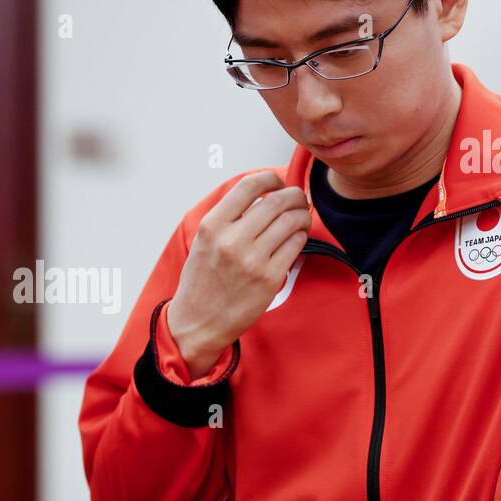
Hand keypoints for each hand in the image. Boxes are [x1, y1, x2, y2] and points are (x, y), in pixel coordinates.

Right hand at [167, 170, 310, 377]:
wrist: (198, 322)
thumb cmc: (201, 281)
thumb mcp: (203, 242)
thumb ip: (228, 218)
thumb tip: (263, 195)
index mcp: (212, 226)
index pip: (249, 185)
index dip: (271, 178)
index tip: (278, 182)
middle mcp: (232, 240)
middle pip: (277, 200)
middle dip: (295, 195)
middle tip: (298, 199)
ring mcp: (252, 260)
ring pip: (292, 221)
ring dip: (302, 215)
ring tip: (300, 219)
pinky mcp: (269, 278)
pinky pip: (296, 245)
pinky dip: (301, 237)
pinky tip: (295, 239)